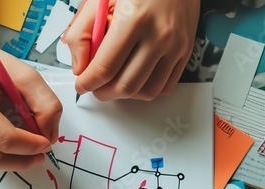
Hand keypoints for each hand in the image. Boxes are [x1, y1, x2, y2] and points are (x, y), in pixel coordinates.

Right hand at [0, 24, 61, 170]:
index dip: (30, 146)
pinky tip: (13, 147)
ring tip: (30, 152)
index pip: (3, 138)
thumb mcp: (23, 72)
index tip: (47, 143)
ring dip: (11, 162)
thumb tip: (49, 135)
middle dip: (21, 160)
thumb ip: (44, 102)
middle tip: (41, 153)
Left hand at [63, 0, 199, 100]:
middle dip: (104, 93)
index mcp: (133, 18)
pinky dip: (146, 90)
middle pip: (126, 85)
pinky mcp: (185, 51)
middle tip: (95, 87)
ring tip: (113, 83)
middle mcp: (158, 34)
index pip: (106, 67)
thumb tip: (79, 65)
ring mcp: (175, 45)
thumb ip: (81, 30)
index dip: (88, 83)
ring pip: (147, 91)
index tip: (81, 85)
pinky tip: (135, 78)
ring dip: (125, 95)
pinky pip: (165, 86)